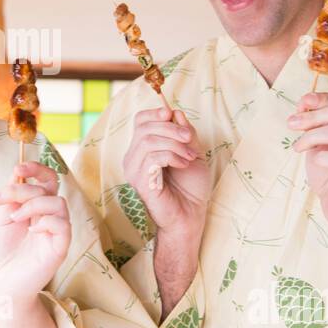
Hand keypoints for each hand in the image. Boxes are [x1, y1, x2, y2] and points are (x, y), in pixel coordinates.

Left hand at [0, 162, 70, 315]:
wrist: (3, 283)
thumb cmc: (4, 254)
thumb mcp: (3, 219)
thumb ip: (11, 197)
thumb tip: (17, 172)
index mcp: (39, 209)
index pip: (48, 180)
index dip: (37, 168)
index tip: (18, 168)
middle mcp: (51, 217)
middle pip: (50, 187)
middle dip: (24, 187)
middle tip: (2, 198)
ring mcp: (57, 232)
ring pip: (58, 203)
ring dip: (33, 204)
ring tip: (15, 218)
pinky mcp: (60, 247)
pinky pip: (63, 225)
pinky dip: (46, 222)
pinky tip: (30, 231)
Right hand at [121, 107, 209, 239]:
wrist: (191, 215)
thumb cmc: (191, 187)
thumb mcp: (193, 151)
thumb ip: (184, 133)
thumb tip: (174, 112)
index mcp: (143, 149)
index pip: (140, 121)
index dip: (155, 113)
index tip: (172, 114)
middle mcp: (134, 158)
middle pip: (144, 128)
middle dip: (170, 128)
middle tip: (189, 138)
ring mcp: (134, 170)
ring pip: (147, 141)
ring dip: (174, 144)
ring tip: (189, 156)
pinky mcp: (140, 182)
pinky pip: (152, 157)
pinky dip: (172, 156)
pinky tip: (183, 164)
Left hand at [289, 92, 327, 238]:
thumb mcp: (319, 141)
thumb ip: (314, 121)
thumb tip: (303, 103)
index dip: (323, 98)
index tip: (301, 104)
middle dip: (311, 116)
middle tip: (291, 124)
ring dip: (310, 137)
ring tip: (298, 147)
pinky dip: (319, 157)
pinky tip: (314, 161)